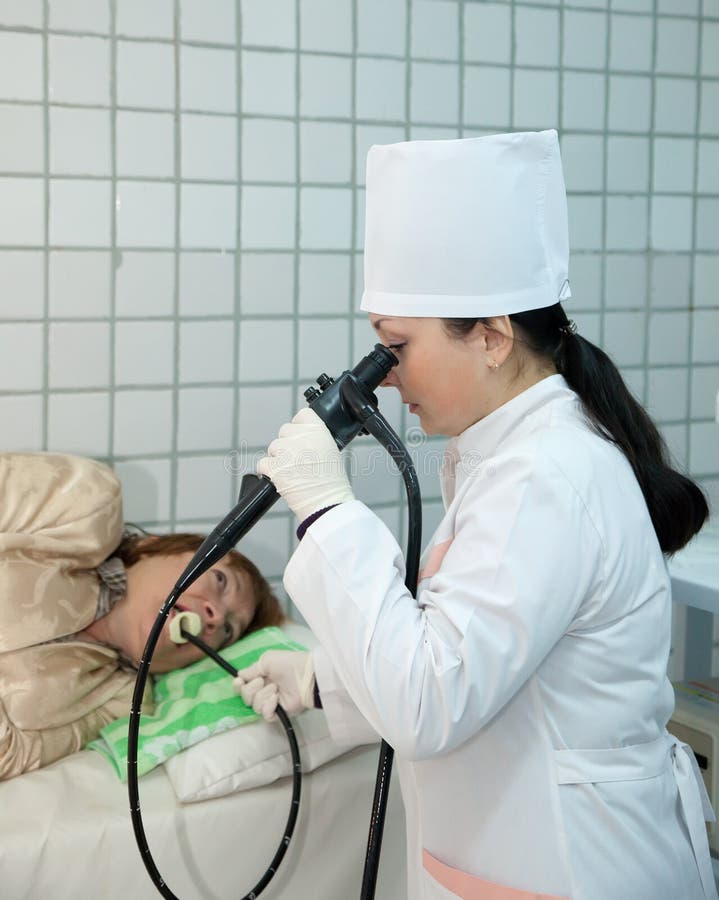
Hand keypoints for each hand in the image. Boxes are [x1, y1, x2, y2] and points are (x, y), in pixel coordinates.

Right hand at [233, 650, 315, 721]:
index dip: (238, 686)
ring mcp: (271, 702)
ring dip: (263, 695)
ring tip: (275, 688)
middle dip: (250, 689)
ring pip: (254, 706)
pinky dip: (269, 706)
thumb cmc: (288, 664)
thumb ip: (251, 669)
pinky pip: (265, 714)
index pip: (242, 686)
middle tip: (262, 681)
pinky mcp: (279, 713)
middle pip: (245, 697)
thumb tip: (240, 675)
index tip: (239, 682)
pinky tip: (277, 698)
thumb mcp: (267, 660)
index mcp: (261, 677)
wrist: (306, 675)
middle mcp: (264, 690)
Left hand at [257, 408, 353, 522]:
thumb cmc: (332, 481)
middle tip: (297, 460)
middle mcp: (301, 437)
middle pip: (284, 431)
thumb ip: (315, 438)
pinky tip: (281, 478)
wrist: (327, 503)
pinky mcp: (274, 467)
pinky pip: (263, 463)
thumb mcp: (331, 450)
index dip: (299, 427)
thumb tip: (300, 437)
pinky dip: (268, 471)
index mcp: (318, 430)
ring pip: (273, 447)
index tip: (301, 437)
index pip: (302, 415)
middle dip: (288, 444)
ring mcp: (286, 452)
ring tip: (292, 472)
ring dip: (278, 458)